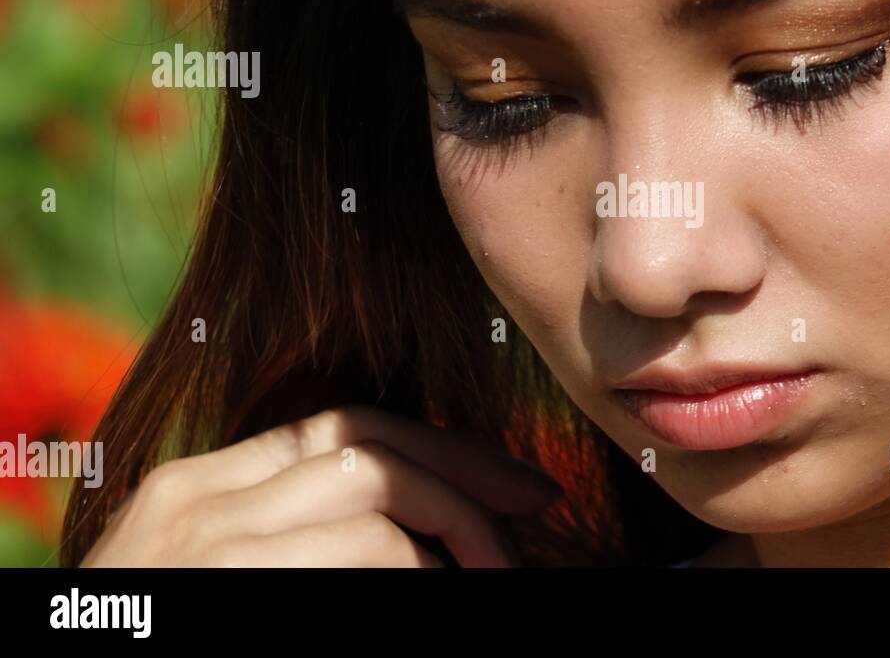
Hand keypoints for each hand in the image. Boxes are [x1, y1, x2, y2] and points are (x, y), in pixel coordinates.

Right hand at [80, 405, 562, 566]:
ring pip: (379, 491)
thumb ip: (305, 537)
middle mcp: (199, 497)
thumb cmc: (178, 633)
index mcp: (200, 489)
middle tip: (539, 501)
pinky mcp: (232, 576)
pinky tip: (439, 592)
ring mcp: (209, 538)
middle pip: (370, 442)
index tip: (510, 481)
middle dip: (470, 469)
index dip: (440, 448)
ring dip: (459, 529)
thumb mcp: (227, 574)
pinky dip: (422, 573)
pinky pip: (371, 553)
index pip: (341, 429)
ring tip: (492, 575)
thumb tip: (425, 536)